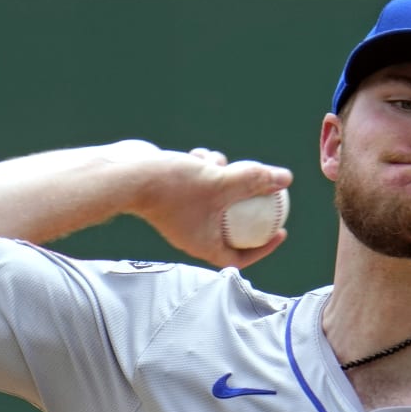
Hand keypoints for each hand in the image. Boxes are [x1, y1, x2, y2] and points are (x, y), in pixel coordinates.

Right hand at [125, 145, 292, 268]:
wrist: (125, 173)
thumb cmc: (172, 185)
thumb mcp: (221, 182)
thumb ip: (254, 180)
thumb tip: (285, 178)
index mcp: (203, 244)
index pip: (240, 257)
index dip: (264, 247)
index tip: (280, 230)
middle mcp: (191, 232)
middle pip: (231, 226)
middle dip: (247, 205)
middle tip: (267, 193)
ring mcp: (181, 213)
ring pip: (215, 197)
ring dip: (223, 177)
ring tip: (221, 162)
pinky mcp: (173, 193)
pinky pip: (198, 183)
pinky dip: (203, 169)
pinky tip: (200, 154)